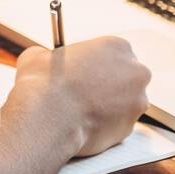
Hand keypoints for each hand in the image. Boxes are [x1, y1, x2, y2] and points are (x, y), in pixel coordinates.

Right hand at [11, 36, 149, 156]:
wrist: (46, 117)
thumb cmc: (43, 83)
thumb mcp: (38, 56)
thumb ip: (49, 56)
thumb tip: (44, 60)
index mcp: (117, 46)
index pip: (114, 54)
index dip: (98, 65)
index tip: (86, 73)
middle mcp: (134, 72)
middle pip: (127, 78)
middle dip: (111, 86)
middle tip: (88, 93)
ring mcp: (136, 101)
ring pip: (125, 104)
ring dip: (109, 108)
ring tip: (82, 112)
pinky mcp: (129, 128)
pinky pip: (118, 126)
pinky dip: (104, 127)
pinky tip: (84, 126)